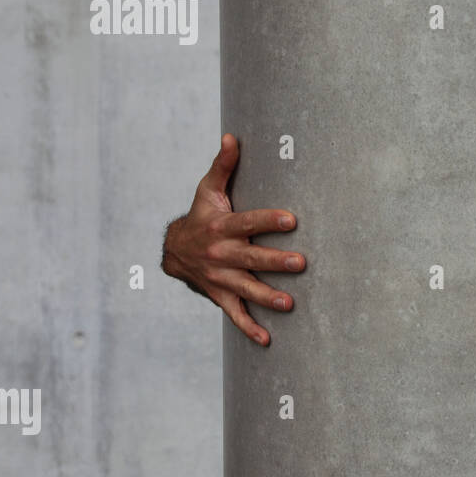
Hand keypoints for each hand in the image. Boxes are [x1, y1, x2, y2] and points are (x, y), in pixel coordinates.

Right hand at [161, 133, 305, 345]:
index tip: (291, 219)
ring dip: (266, 297)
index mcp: (220, 227)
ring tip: (289, 304)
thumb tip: (232, 136)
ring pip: (245, 289)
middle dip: (275, 261)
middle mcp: (220, 254)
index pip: (246, 222)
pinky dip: (249, 328)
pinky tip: (267, 339)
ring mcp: (220, 278)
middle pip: (250, 258)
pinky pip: (235, 314)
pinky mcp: (220, 295)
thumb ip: (223, 166)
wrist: (175, 251)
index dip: (267, 220)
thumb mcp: (207, 190)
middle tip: (300, 263)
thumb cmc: (202, 216)